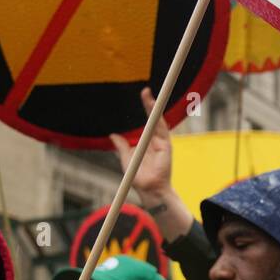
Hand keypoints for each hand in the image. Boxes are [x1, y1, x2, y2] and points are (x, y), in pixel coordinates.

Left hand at [110, 87, 171, 206]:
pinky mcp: (166, 146)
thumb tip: (113, 136)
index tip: (143, 94)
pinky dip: (159, 119)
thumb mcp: (126, 158)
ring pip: (158, 121)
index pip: (147, 122)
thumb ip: (122, 146)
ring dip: (153, 108)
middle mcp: (156, 140)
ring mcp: (162, 142)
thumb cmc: (139, 176)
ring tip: (148, 95)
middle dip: (150, 104)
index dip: (146, 108)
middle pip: (153, 118)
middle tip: (144, 90)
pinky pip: (162, 130)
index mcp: (148, 141)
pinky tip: (154, 110)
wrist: (149, 189)